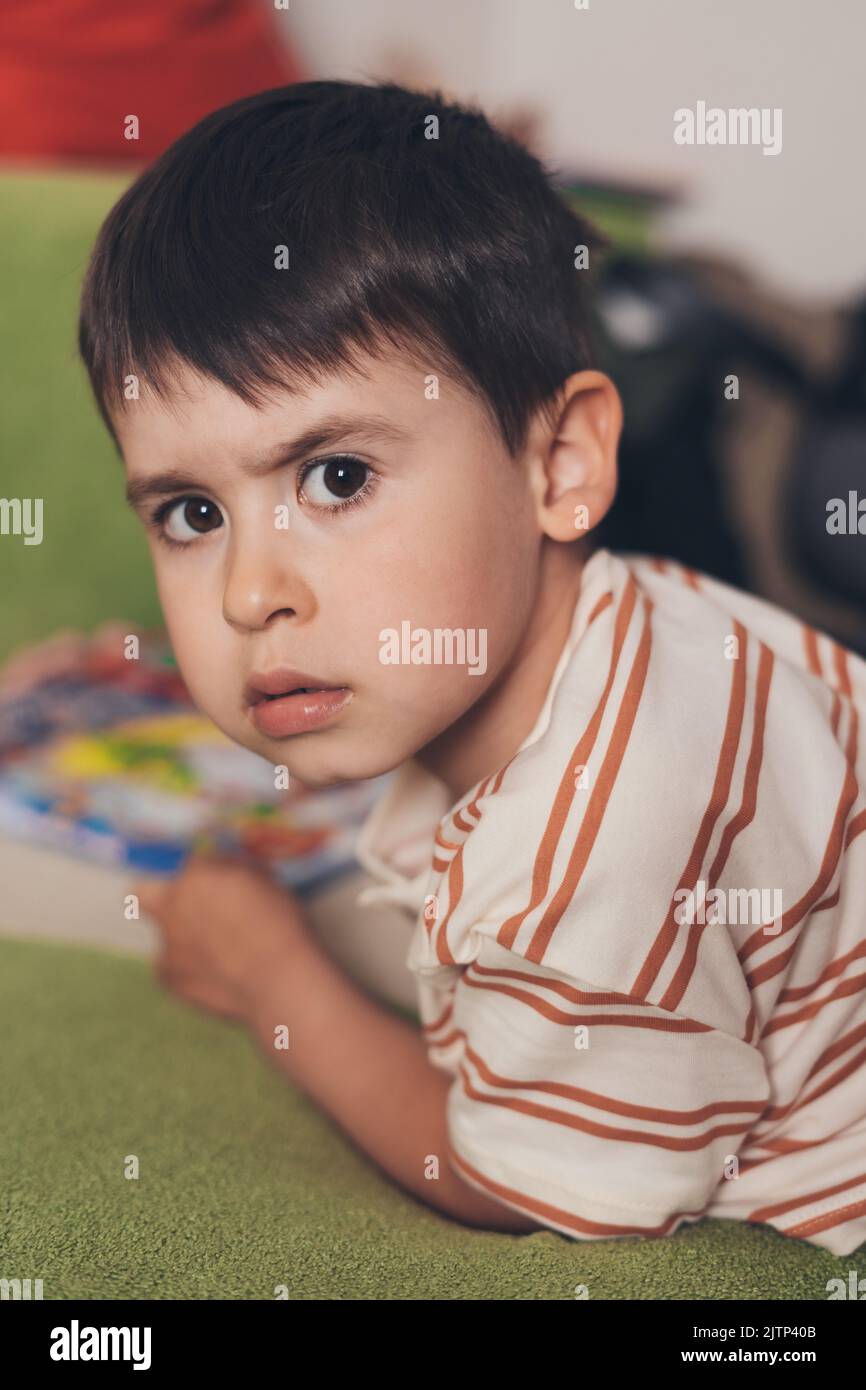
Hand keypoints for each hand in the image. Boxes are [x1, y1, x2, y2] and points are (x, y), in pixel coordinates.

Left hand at [135, 855, 307, 1022]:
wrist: (280, 980)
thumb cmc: (282, 927)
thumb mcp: (267, 883)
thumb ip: (238, 874)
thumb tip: (232, 874)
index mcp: (198, 877)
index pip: (194, 865)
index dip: (211, 877)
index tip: (224, 889)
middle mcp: (173, 906)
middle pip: (144, 894)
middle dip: (160, 899)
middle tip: (189, 913)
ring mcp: (166, 944)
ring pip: (167, 936)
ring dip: (186, 941)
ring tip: (222, 958)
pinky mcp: (168, 978)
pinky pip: (173, 968)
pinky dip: (191, 971)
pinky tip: (218, 978)